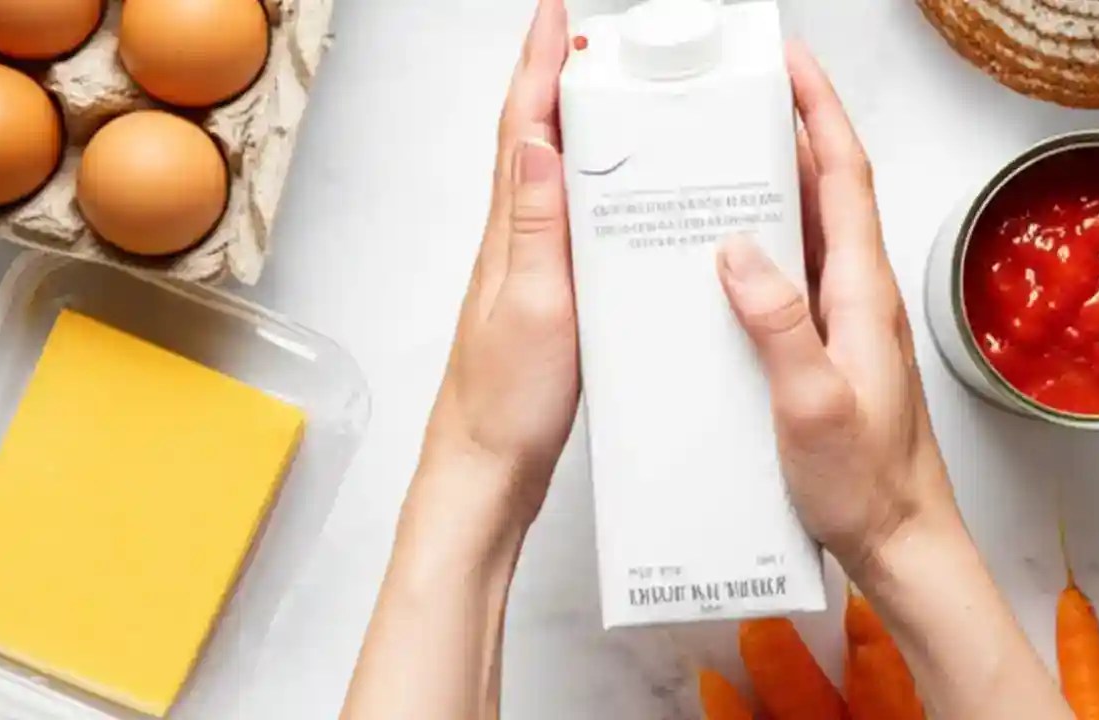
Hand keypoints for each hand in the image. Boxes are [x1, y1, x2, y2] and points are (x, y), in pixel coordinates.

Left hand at [420, 0, 575, 527]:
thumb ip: (535, 227)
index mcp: (511, 234)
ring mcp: (525, 267)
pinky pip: (563, 221)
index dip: (538, 66)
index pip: (522, 129)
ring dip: (567, 126)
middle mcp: (513, 241)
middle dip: (554, 78)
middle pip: (530, 139)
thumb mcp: (532, 308)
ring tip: (605, 94)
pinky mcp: (544, 294)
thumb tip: (535, 141)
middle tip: (589, 39)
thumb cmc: (507, 401)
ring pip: (546, 178)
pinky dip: (583, 186)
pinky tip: (609, 194)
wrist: (489, 466)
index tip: (556, 15)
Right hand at [716, 43, 955, 580]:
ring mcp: (847, 320)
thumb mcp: (814, 405)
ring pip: (813, 229)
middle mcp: (860, 296)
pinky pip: (798, 274)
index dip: (819, 112)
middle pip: (830, 189)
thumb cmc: (868, 484)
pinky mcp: (830, 346)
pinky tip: (731, 255)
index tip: (790, 66)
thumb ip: (781, 325)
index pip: (845, 178)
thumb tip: (740, 252)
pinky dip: (769, 244)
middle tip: (741, 98)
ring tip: (725, 158)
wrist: (900, 540)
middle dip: (793, 129)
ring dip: (778, 183)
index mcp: (863, 294)